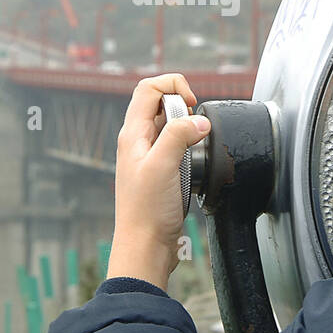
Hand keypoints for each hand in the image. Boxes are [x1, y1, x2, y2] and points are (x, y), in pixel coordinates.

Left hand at [107, 74, 210, 290]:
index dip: (173, 86)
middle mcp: (137, 141)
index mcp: (132, 134)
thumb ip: (179, 136)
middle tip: (196, 124)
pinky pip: (175, 146)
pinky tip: (195, 161)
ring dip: (186, 126)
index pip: (148, 88)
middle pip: (158, 102)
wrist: (144, 246)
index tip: (193, 104)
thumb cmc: (147, 211)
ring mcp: (148, 156)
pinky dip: (188, 145)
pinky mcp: (160, 172)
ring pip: (168, 124)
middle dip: (182, 104)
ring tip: (196, 143)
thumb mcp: (163, 166)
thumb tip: (200, 121)